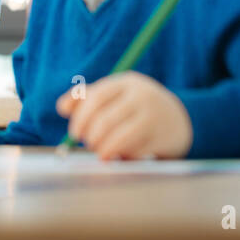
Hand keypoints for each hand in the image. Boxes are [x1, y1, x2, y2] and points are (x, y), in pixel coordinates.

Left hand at [56, 71, 192, 159]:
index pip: (97, 96)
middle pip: (106, 119)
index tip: (75, 133)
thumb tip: (61, 107)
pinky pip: (135, 151)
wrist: (177, 120)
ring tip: (102, 153)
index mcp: (127, 82)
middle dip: (92, 137)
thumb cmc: (135, 108)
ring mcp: (154, 117)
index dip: (81, 117)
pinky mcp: (162, 137)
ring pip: (120, 138)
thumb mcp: (115, 96)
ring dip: (104, 150)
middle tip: (89, 145)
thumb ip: (86, 98)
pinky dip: (123, 157)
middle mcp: (142, 96)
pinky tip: (123, 156)